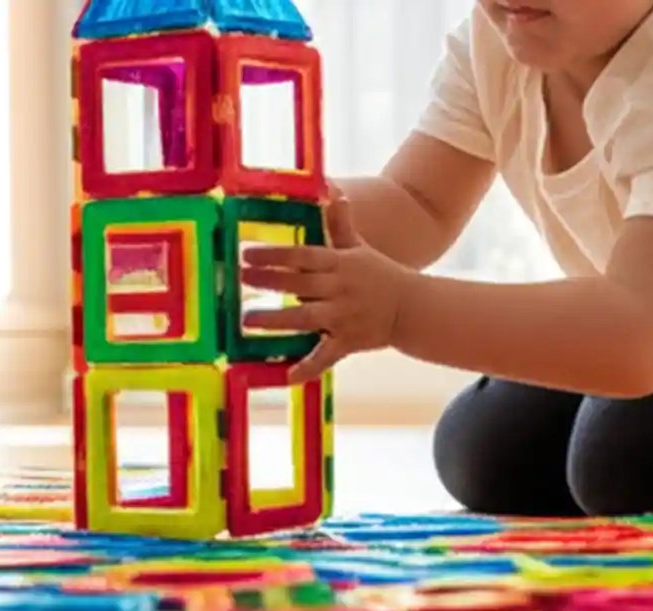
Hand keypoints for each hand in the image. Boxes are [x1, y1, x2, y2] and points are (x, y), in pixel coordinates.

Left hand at [240, 192, 416, 383]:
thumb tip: (335, 192)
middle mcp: (340, 290)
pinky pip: (325, 356)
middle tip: (240, 278)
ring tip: (249, 319)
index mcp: (340, 264)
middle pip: (299, 283)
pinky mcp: (348, 342)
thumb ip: (341, 225)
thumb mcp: (359, 248)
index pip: (303, 256)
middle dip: (268, 280)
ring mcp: (344, 317)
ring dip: (277, 318)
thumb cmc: (379, 275)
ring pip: (306, 317)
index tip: (247, 253)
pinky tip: (288, 375)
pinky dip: (308, 367)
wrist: (412, 308)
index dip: (275, 254)